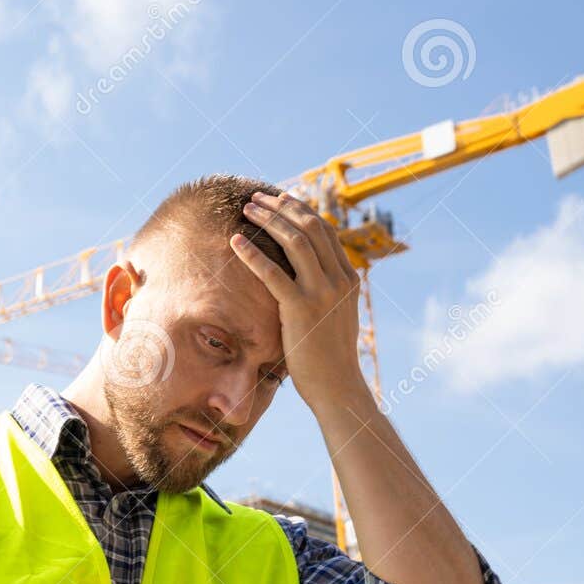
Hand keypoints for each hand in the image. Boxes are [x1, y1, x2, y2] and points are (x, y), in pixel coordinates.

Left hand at [229, 190, 366, 410]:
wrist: (337, 385)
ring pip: (295, 241)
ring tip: (247, 209)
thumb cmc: (330, 356)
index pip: (325, 231)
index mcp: (348, 278)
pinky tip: (235, 242)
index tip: (281, 198)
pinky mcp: (300, 308)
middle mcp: (339, 280)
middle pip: (310, 227)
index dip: (301, 210)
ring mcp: (322, 292)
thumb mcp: (335, 316)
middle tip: (257, 198)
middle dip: (282, 207)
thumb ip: (326, 293)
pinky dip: (252, 254)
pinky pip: (273, 273)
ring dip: (269, 220)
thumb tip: (307, 280)